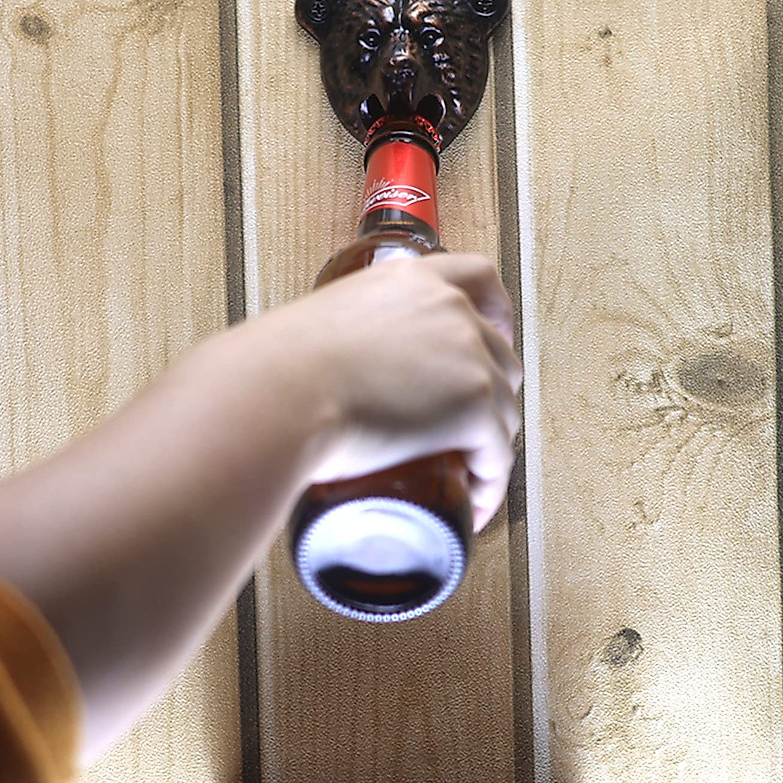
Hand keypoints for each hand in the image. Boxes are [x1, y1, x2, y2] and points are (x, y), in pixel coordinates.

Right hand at [257, 253, 521, 529]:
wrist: (280, 397)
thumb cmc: (277, 373)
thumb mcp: (321, 328)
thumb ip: (341, 340)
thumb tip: (325, 379)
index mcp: (412, 281)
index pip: (478, 278)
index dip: (496, 312)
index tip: (496, 333)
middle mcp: (450, 310)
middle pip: (500, 354)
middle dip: (493, 392)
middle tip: (469, 426)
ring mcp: (470, 357)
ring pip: (505, 408)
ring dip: (491, 443)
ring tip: (465, 474)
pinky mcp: (475, 408)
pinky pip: (497, 457)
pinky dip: (489, 484)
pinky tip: (472, 504)